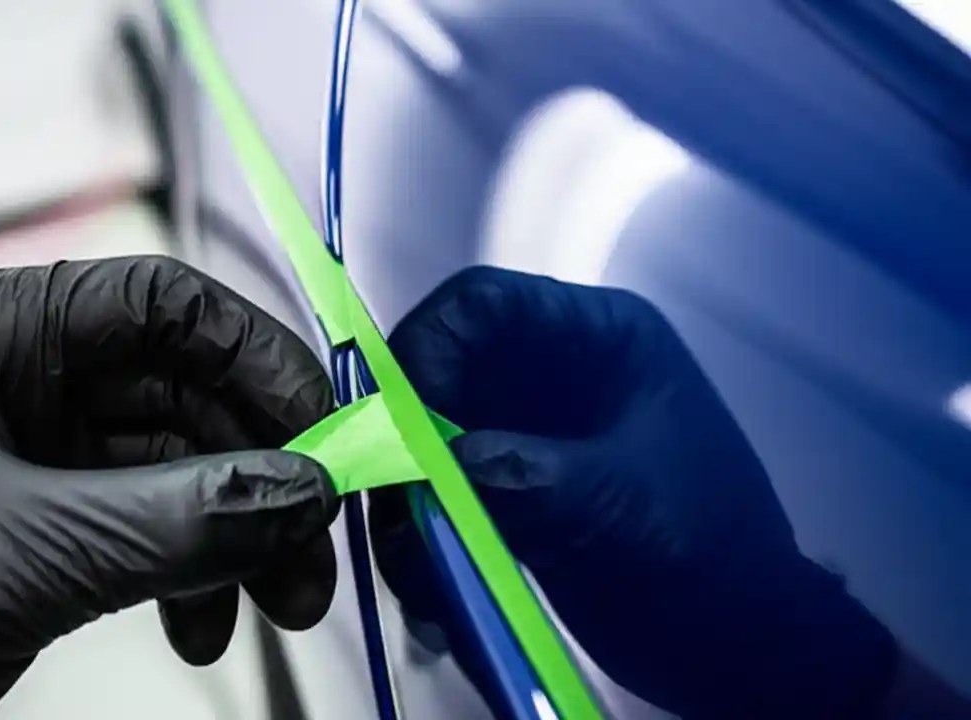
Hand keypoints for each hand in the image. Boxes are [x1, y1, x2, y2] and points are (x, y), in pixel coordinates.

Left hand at [0, 257, 338, 718]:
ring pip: (176, 462)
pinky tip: (202, 625)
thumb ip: (178, 521)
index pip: (159, 302)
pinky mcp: (39, 509)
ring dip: (235, 532)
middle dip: (257, 472)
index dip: (257, 358)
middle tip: (313, 548)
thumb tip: (305, 491)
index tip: (326, 431)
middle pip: (182, 390)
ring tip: (273, 604)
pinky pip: (148, 519)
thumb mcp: (22, 556)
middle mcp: (12, 370)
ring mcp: (27, 442)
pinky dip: (190, 569)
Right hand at [374, 267, 896, 717]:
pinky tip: (433, 587)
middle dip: (405, 432)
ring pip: (429, 435)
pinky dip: (425, 532)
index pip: (484, 303)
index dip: (427, 345)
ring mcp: (526, 432)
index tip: (393, 420)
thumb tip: (435, 461)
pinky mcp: (507, 489)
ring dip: (409, 495)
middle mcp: (550, 372)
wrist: (736, 644)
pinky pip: (440, 490)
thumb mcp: (621, 507)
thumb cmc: (706, 556)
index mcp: (597, 338)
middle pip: (442, 369)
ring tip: (416, 563)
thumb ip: (530, 475)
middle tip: (390, 501)